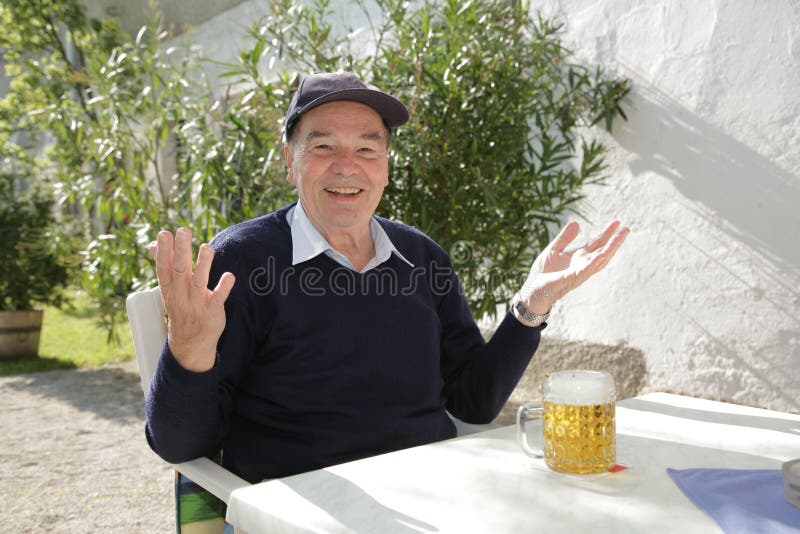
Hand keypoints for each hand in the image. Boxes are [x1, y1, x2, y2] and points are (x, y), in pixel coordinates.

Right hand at [149, 228, 234, 371]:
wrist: (190, 343)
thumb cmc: (181, 308)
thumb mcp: (169, 288)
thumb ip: (165, 264)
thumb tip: (153, 244)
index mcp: (169, 288)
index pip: (164, 267)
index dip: (164, 251)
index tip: (164, 233)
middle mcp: (181, 295)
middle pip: (180, 270)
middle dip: (181, 251)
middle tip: (183, 231)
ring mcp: (196, 303)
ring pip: (199, 282)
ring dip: (203, 264)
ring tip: (207, 247)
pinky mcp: (212, 311)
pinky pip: (218, 298)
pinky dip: (223, 287)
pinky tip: (229, 276)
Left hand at [517, 220, 629, 319]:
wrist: (532, 291)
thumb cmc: (543, 274)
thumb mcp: (553, 250)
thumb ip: (565, 238)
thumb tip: (576, 223)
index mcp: (578, 257)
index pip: (596, 244)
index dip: (607, 233)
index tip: (617, 222)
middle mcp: (582, 265)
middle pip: (602, 251)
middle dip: (614, 241)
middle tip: (626, 229)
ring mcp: (578, 272)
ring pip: (599, 260)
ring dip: (610, 249)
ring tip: (620, 238)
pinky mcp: (570, 279)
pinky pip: (585, 271)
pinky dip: (594, 263)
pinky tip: (602, 255)